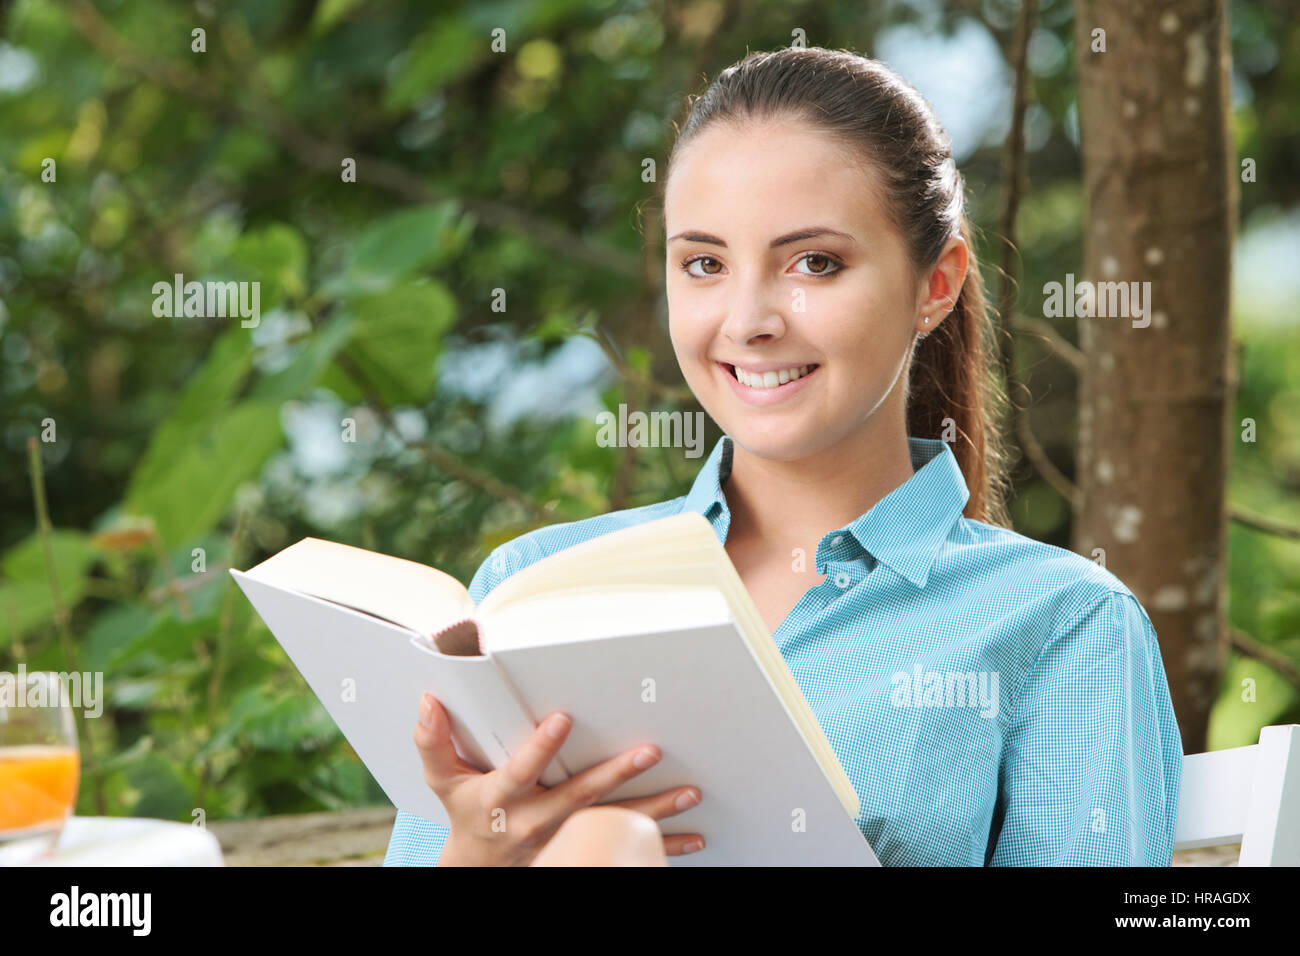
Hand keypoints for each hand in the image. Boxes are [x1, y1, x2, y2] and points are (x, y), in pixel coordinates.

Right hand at [413, 693, 704, 865]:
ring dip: (654, 812)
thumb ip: (433, 740)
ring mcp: (565, 842)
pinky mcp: (585, 855)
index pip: (521, 770)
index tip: (563, 717)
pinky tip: (695, 835)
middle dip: (617, 774)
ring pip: (613, 826)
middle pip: (580, 797)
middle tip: (651, 751)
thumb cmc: (466, 810)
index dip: (540, 746)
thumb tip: (430, 699)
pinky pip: (627, 852)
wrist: (479, 868)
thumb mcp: (442, 779)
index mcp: (502, 798)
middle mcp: (536, 821)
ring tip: (689, 792)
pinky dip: (662, 846)